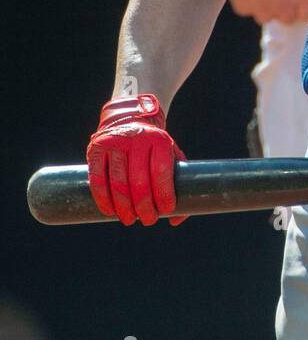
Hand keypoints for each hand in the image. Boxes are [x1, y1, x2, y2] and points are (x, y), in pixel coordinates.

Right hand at [87, 95, 186, 225]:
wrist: (130, 119)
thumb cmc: (154, 147)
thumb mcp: (171, 155)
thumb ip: (179, 184)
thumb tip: (176, 219)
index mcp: (159, 140)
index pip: (161, 172)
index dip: (164, 195)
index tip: (166, 211)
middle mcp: (137, 139)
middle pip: (139, 182)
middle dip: (144, 208)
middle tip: (148, 220)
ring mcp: (115, 143)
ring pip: (118, 184)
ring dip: (124, 208)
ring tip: (130, 220)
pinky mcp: (97, 149)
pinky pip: (98, 180)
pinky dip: (104, 200)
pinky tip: (110, 211)